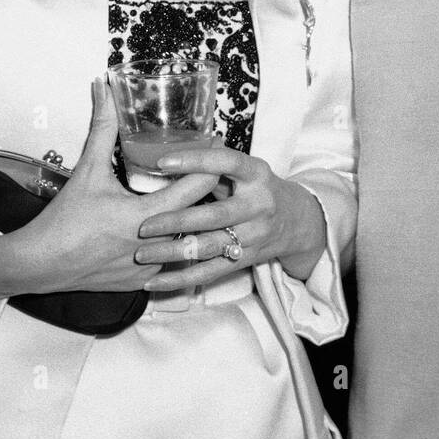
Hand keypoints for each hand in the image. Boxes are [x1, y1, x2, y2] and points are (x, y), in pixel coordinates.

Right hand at [0, 78, 220, 295]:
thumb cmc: (64, 218)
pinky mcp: (143, 284)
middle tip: (210, 164)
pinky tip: (175, 228)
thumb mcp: (88, 170)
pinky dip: (175, 244)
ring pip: (189, 240)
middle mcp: (157, 244)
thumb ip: (102, 128)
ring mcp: (153, 267)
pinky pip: (172, 262)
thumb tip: (103, 88)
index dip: (212, 162)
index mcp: (148, 214)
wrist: (39, 264)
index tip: (217, 144)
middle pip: (201, 212)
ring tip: (198, 195)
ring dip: (195, 218)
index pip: (199, 186)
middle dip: (208, 188)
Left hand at [133, 147, 325, 291]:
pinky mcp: (245, 259)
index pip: (227, 164)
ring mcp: (253, 236)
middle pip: (215, 215)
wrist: (296, 221)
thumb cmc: (259, 187)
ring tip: (142, 253)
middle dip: (177, 221)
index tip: (162, 162)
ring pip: (209, 247)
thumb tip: (169, 157)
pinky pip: (210, 272)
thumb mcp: (246, 168)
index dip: (196, 161)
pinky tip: (155, 281)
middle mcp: (258, 205)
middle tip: (144, 225)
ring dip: (173, 252)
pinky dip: (181, 279)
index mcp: (256, 174)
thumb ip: (215, 165)